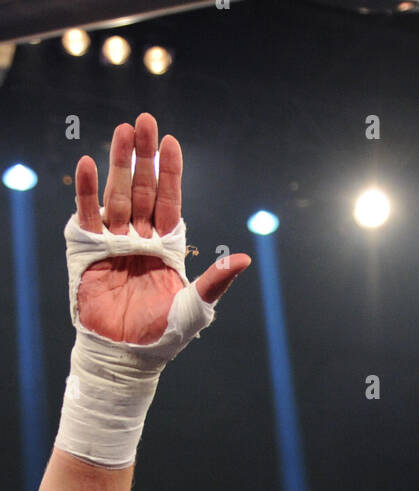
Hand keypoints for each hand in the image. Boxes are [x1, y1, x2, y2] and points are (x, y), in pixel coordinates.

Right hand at [74, 112, 249, 344]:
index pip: (170, 200)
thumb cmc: (164, 336)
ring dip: (117, 163)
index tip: (171, 142)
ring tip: (120, 131)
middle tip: (144, 120)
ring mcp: (114, 242)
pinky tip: (88, 164)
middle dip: (143, 155)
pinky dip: (87, 191)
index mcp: (167, 246)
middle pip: (142, 189)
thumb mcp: (195, 307)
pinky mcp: (89, 251)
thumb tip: (244, 259)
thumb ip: (216, 281)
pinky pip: (88, 215)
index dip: (170, 172)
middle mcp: (141, 238)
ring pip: (117, 194)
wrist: (127, 355)